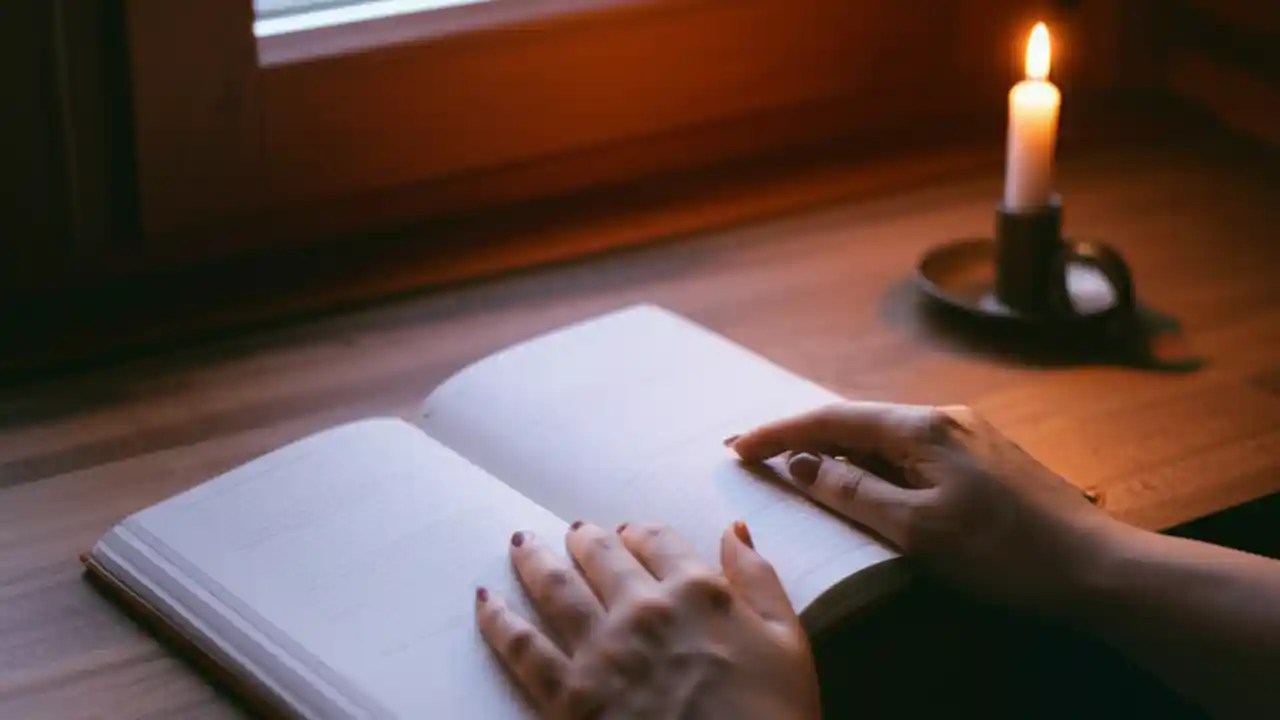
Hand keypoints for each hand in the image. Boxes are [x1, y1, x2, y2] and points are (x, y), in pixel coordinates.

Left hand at [475, 521, 819, 719]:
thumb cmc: (773, 719)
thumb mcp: (789, 643)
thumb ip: (759, 579)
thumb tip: (733, 531)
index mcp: (697, 592)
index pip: (659, 541)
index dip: (642, 533)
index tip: (631, 533)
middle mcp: (643, 609)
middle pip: (602, 555)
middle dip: (585, 540)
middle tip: (573, 533)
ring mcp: (601, 651)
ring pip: (555, 587)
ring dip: (534, 559)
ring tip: (519, 543)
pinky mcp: (568, 696)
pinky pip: (521, 646)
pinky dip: (498, 619)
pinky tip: (485, 601)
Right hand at [727, 402, 1125, 612]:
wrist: (1097, 566)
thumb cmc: (1007, 552)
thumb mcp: (918, 528)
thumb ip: (854, 492)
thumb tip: (802, 464)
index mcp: (923, 428)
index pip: (832, 420)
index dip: (779, 432)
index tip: (736, 446)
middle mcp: (944, 418)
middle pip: (855, 420)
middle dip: (801, 435)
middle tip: (753, 452)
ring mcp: (967, 436)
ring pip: (883, 435)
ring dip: (836, 448)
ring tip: (794, 464)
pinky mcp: (981, 458)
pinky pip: (908, 450)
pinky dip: (871, 461)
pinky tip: (860, 478)